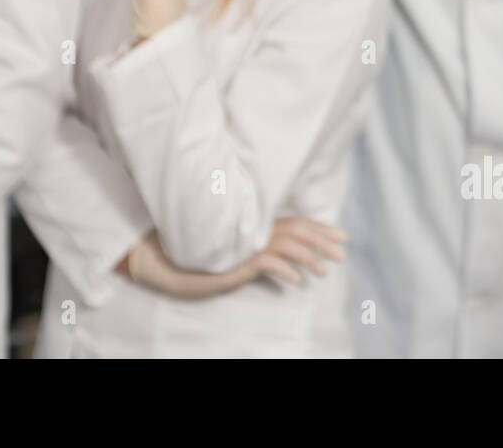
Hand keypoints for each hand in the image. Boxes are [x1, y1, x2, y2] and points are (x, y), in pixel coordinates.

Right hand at [122, 218, 347, 299]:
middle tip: (343, 250)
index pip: (293, 222)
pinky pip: (264, 261)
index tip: (340, 235)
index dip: (319, 227)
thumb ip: (257, 255)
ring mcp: (242, 243)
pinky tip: (295, 281)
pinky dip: (283, 269)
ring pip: (285, 243)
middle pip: (295, 229)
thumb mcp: (234, 258)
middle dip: (322, 239)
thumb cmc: (195, 257)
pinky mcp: (232, 258)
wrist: (160, 259)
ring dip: (308, 257)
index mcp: (252, 226)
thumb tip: (286, 265)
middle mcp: (250, 230)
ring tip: (324, 270)